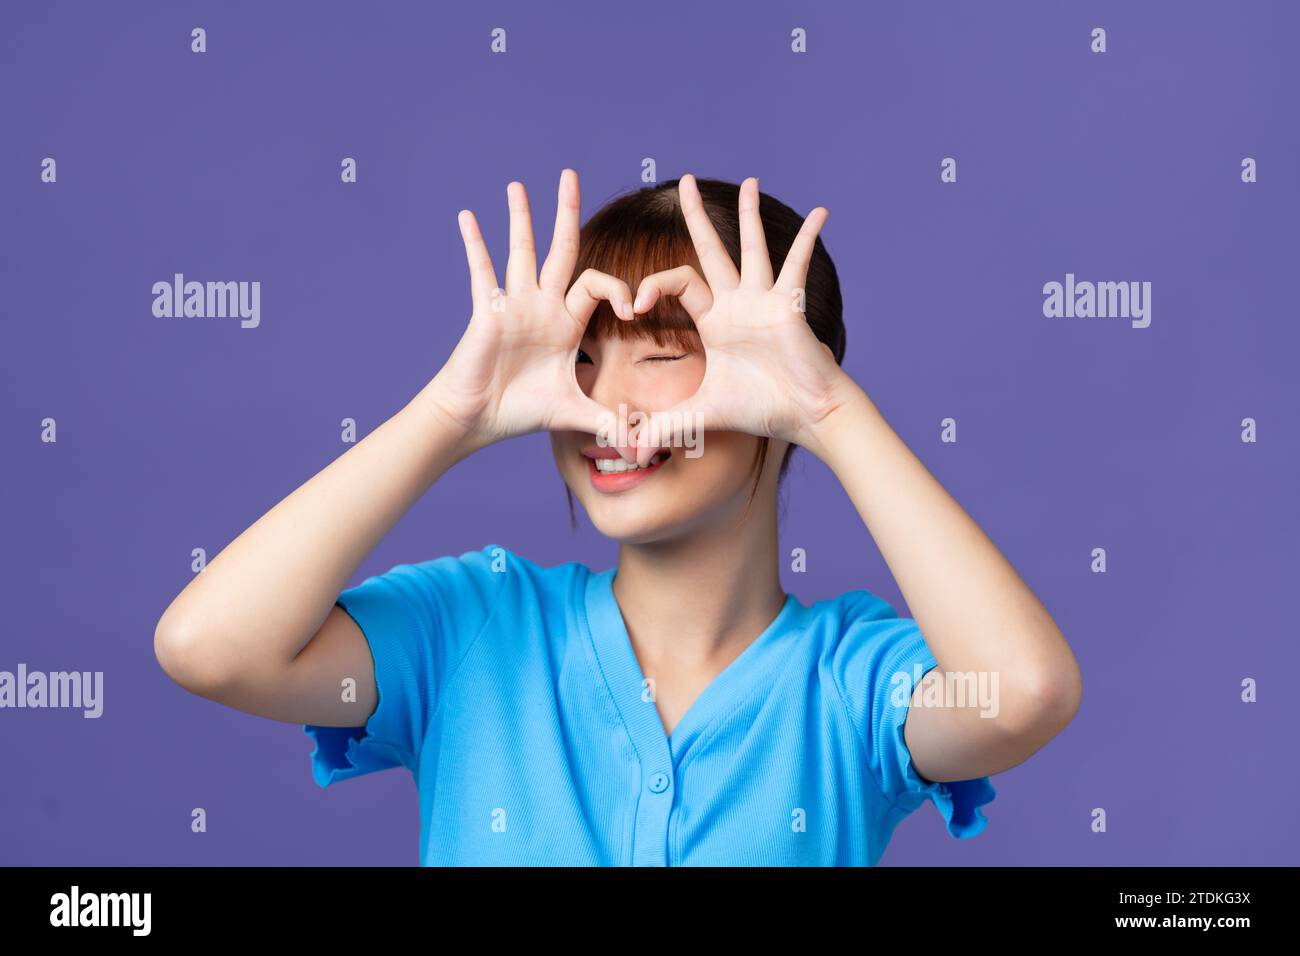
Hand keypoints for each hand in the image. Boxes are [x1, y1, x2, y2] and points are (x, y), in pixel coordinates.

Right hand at [428, 169, 635, 453]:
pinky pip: (481, 271)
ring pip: (520, 250)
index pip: (597, 285)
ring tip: (519, 184)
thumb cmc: (521, 412)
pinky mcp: (487, 311)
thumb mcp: (574, 412)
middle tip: (570, 175)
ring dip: (521, 217)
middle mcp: (541, 305)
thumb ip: (608, 420)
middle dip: (566, 212)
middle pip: (559, 248)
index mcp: (566, 322)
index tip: (632, 310)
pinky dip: (475, 244)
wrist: (478, 419)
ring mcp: (513, 305)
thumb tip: (643, 442)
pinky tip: (467, 216)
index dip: (619, 290)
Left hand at [628, 174, 852, 463]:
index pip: (678, 283)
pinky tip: (820, 212)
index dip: (651, 287)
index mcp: (715, 319)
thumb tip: (628, 450)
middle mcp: (737, 302)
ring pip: (753, 247)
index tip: (632, 306)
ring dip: (750, 214)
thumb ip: (664, 426)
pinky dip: (808, 239)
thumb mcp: (701, 414)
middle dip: (697, 216)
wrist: (801, 416)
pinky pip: (797, 265)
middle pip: (712, 249)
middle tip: (683, 180)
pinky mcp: (789, 305)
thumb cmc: (759, 410)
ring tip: (750, 180)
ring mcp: (764, 300)